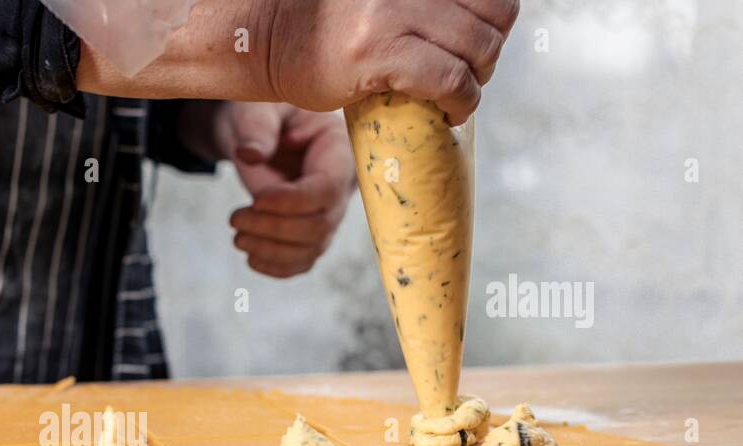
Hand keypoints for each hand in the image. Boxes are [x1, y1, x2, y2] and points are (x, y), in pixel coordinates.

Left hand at [212, 103, 355, 278]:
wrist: (260, 130)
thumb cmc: (263, 113)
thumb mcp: (257, 108)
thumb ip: (257, 127)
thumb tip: (250, 154)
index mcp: (336, 150)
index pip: (326, 190)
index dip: (293, 203)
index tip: (258, 200)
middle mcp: (339, 186)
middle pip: (319, 226)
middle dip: (274, 229)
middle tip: (235, 218)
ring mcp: (327, 213)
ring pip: (311, 249)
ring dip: (271, 251)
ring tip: (238, 236)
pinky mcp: (311, 232)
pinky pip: (302, 261)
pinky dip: (276, 267)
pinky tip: (251, 256)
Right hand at [262, 0, 519, 123]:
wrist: (267, 39)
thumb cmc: (325, 24)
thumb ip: (421, 3)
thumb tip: (478, 22)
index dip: (496, 19)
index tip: (475, 44)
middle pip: (497, 13)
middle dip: (491, 52)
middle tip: (467, 74)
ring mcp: (394, 12)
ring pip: (479, 49)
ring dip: (478, 81)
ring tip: (455, 96)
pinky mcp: (380, 53)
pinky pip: (450, 80)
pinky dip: (461, 103)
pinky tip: (448, 114)